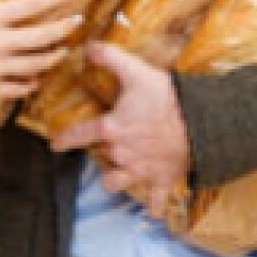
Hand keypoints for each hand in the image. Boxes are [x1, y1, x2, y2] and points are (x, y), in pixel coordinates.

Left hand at [53, 43, 190, 219]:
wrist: (201, 123)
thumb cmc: (167, 98)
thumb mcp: (136, 71)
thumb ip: (109, 58)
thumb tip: (87, 47)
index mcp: (111, 129)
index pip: (79, 135)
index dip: (65, 139)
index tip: (55, 144)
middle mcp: (120, 154)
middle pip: (101, 157)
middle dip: (103, 151)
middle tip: (111, 142)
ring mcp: (140, 171)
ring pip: (116, 182)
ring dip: (116, 178)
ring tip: (121, 170)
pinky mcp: (160, 181)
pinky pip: (155, 201)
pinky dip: (154, 206)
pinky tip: (153, 209)